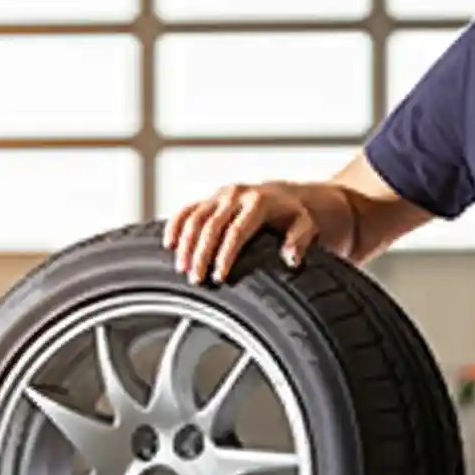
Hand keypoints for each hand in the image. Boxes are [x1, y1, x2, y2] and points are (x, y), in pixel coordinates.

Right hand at [163, 182, 317, 284]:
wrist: (283, 195)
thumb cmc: (292, 216)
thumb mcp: (305, 226)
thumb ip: (300, 241)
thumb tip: (291, 258)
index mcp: (258, 202)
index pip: (237, 231)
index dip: (226, 255)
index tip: (219, 276)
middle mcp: (236, 195)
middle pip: (211, 226)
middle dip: (201, 254)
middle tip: (196, 279)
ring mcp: (220, 195)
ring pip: (195, 218)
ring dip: (186, 244)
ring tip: (183, 269)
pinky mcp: (209, 198)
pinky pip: (187, 209)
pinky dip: (175, 225)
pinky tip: (168, 244)